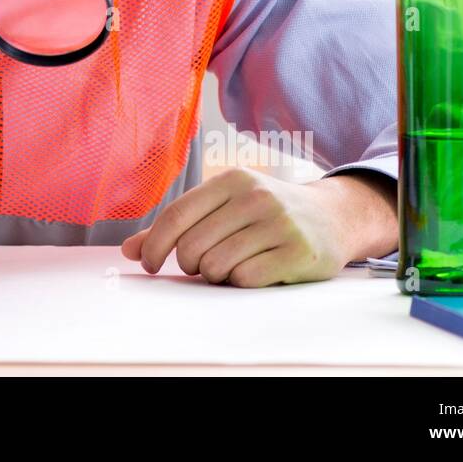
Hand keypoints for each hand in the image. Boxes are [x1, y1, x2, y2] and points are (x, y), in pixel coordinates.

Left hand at [119, 168, 397, 286]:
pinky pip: (246, 279)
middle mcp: (255, 196)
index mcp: (231, 180)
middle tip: (204, 264)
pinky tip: (255, 270)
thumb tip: (129, 250)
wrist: (333, 217)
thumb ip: (178, 226)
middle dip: (190, 264)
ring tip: (231, 265)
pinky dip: (242, 281)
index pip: (176, 216)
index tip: (149, 264)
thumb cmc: (267, 213)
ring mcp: (279, 223)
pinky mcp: (298, 252)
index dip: (154, 245)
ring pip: (217, 266)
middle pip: (193, 246)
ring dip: (216, 275)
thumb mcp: (225, 207)